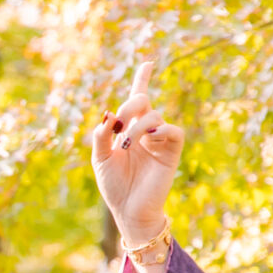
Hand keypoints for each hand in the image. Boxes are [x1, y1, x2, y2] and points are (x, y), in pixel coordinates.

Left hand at [90, 60, 181, 245]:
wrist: (127, 210)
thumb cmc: (114, 185)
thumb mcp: (100, 158)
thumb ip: (101, 135)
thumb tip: (108, 114)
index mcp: (128, 129)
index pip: (137, 99)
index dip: (142, 79)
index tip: (148, 63)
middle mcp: (146, 131)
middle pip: (143, 101)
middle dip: (130, 105)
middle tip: (119, 123)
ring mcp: (159, 140)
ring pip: (155, 116)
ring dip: (137, 126)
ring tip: (125, 145)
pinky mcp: (171, 152)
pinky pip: (173, 132)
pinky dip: (161, 131)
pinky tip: (150, 139)